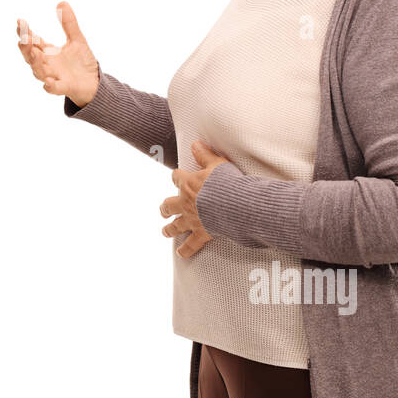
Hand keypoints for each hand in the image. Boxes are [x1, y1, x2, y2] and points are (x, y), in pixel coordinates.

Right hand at [17, 2, 99, 106]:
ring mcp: (53, 76)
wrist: (93, 83)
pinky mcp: (64, 87)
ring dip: (35, 63)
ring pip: (39, 71)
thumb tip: (62, 2)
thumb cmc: (81, 62)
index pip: (32, 41)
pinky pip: (54, 88)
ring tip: (34, 53)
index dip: (25, 32)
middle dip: (26, 47)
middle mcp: (46, 64)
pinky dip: (50, 86)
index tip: (20, 21)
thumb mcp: (77, 39)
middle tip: (23, 37)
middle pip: (30, 56)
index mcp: (47, 52)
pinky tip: (48, 82)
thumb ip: (69, 23)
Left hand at [160, 140, 233, 258]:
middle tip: (163, 210)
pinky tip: (181, 254)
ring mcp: (193, 219)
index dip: (176, 177)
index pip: (177, 178)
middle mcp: (186, 203)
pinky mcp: (202, 233)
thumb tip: (195, 143)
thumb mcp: (217, 163)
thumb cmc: (227, 182)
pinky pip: (191, 244)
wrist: (234, 204)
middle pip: (169, 205)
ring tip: (165, 231)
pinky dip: (186, 250)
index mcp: (189, 184)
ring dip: (169, 229)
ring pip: (175, 226)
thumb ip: (205, 155)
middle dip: (165, 207)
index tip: (176, 177)